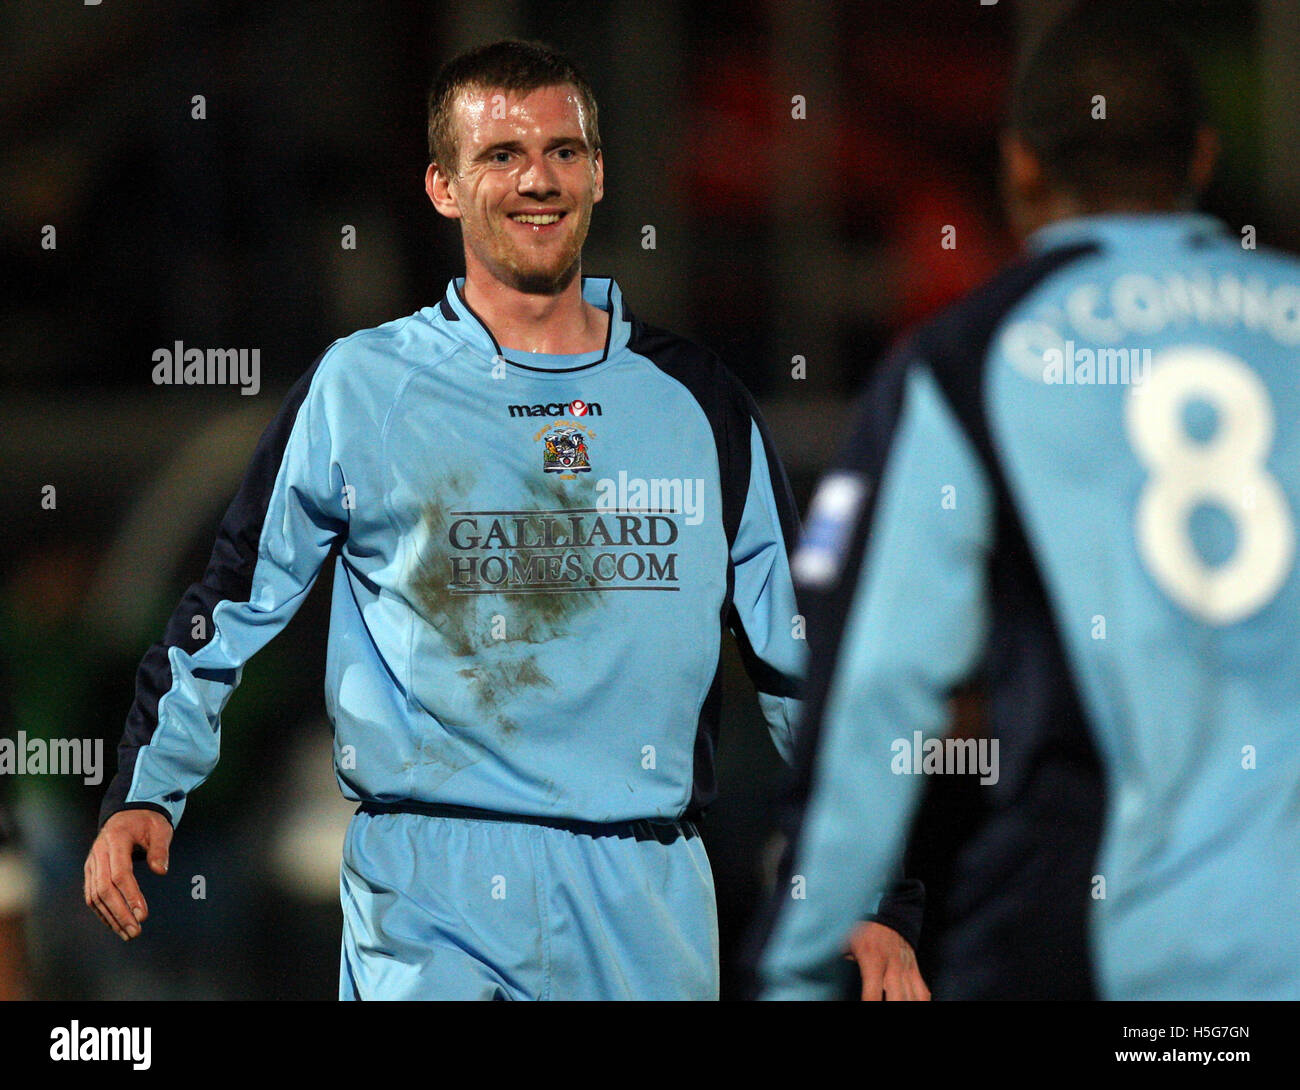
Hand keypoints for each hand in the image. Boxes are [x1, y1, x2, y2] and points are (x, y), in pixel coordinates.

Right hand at [83, 809, 171, 940]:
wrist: (127, 813)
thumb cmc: (147, 821)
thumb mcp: (160, 829)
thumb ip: (160, 849)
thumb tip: (161, 871)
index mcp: (116, 840)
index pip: (120, 874)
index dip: (130, 896)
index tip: (143, 914)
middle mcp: (99, 853)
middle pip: (104, 889)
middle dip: (120, 913)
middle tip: (136, 931)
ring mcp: (92, 862)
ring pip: (95, 896)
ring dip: (110, 917)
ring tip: (127, 933)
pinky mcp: (90, 871)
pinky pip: (92, 895)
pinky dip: (102, 912)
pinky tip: (114, 924)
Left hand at [846, 920, 930, 1000]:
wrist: (894, 919)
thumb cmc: (867, 932)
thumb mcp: (847, 940)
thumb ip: (841, 956)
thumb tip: (825, 964)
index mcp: (873, 961)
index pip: (872, 994)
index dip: (869, 1004)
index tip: (865, 1006)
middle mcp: (893, 968)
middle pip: (897, 999)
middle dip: (890, 1007)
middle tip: (882, 1007)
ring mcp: (906, 971)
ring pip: (913, 998)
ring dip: (907, 1005)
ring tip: (898, 1008)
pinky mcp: (915, 972)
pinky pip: (923, 993)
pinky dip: (920, 1001)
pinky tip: (912, 1003)